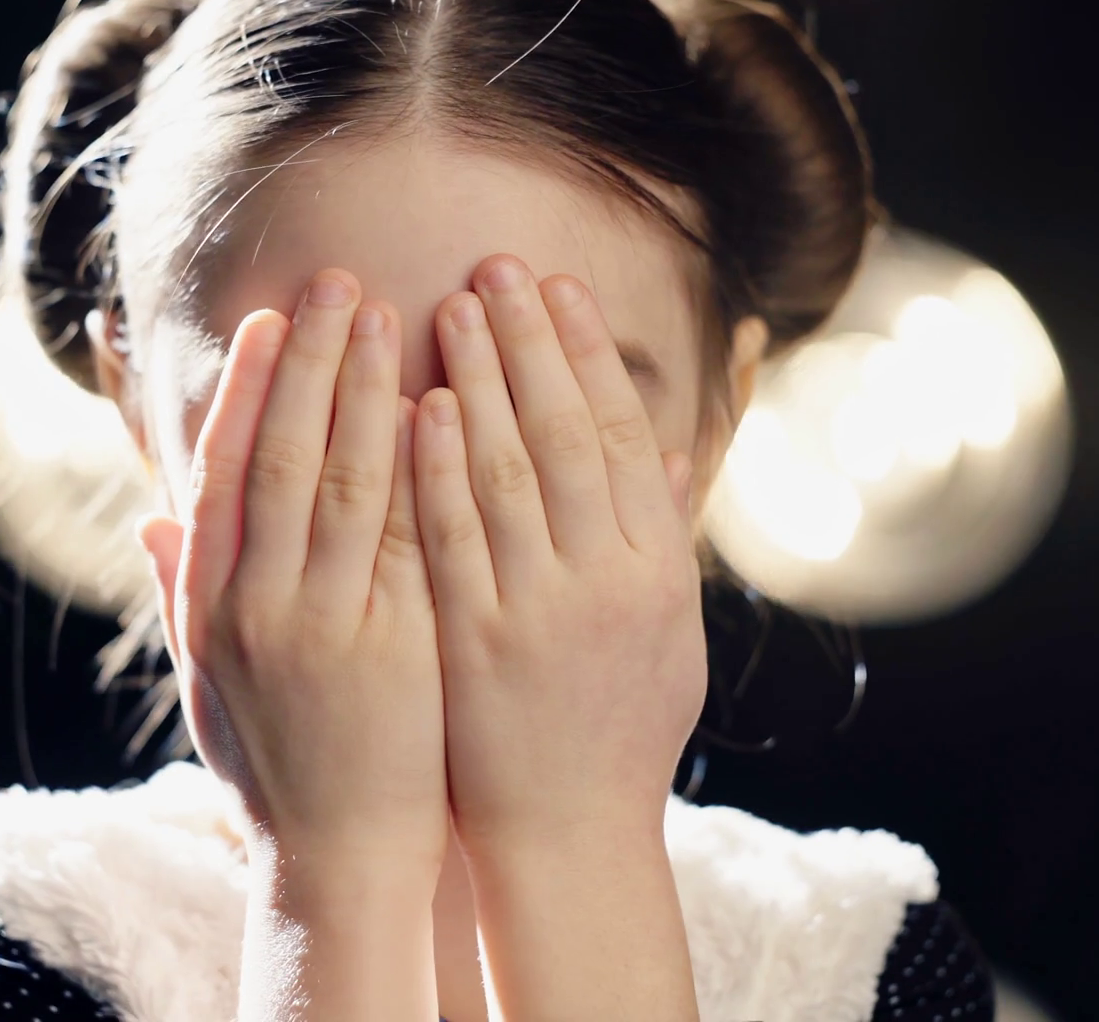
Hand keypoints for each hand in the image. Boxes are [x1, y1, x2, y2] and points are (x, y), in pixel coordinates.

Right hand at [136, 268, 446, 871]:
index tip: (275, 320)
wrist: (338, 856)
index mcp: (213, 608)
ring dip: (366, 391)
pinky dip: (415, 467)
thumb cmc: (276, 765)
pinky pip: (404, 537)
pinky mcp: (392, 649)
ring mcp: (326, 628)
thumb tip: (149, 521)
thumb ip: (182, 598)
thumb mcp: (207, 685)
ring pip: (343, 485)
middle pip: (283, 458)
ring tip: (392, 314)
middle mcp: (259, 609)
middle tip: (341, 282)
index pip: (226, 474)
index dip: (250, 391)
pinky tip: (438, 406)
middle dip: (313, 364)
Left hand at [413, 253, 706, 854]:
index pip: (626, 436)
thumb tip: (677, 452)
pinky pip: (455, 538)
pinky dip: (440, 467)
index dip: (591, 356)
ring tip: (453, 306)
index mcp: (659, 571)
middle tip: (499, 264)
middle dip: (533, 343)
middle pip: (572, 434)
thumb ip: (663, 538)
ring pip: (513, 471)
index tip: (559, 288)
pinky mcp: (476, 643)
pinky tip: (420, 406)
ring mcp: (543, 611)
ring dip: (483, 382)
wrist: (570, 835)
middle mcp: (610, 581)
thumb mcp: (666, 634)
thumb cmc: (617, 731)